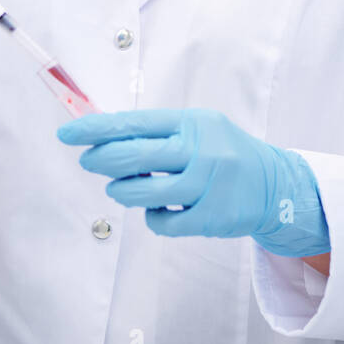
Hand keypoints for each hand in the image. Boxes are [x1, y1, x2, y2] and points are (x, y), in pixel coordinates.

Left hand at [57, 106, 330, 252]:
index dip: (97, 129)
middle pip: (135, 156)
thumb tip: (103, 137)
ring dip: (122, 192)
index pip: (135, 123)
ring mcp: (208, 184)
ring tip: (120, 189)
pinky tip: (157, 209)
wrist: (275, 185)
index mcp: (193, 122)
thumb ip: (158, 133)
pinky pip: (164, 221)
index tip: (67, 133)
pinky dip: (152, 217)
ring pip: (145, 193)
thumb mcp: (198, 129)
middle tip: (87, 161)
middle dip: (101, 159)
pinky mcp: (212, 217)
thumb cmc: (224, 153)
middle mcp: (202, 150)